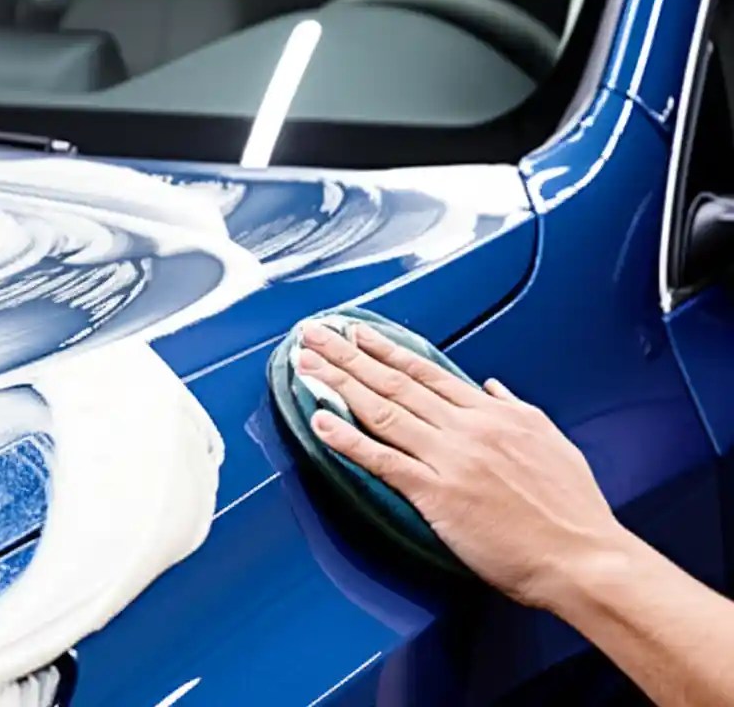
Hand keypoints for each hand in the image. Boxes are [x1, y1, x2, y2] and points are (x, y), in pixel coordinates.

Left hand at [296, 322, 632, 608]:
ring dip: (338, 384)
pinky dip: (347, 439)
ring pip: (382, 411)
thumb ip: (514, 409)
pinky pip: (382, 461)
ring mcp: (449, 460)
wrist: (583, 557)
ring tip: (306, 365)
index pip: (427, 371)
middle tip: (315, 334)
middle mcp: (466, 429)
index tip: (358, 333)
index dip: (386, 349)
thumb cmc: (571, 511)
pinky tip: (321, 421)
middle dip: (349, 355)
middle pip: (395, 382)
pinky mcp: (437, 495)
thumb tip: (489, 388)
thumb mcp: (550, 441)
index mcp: (492, 415)